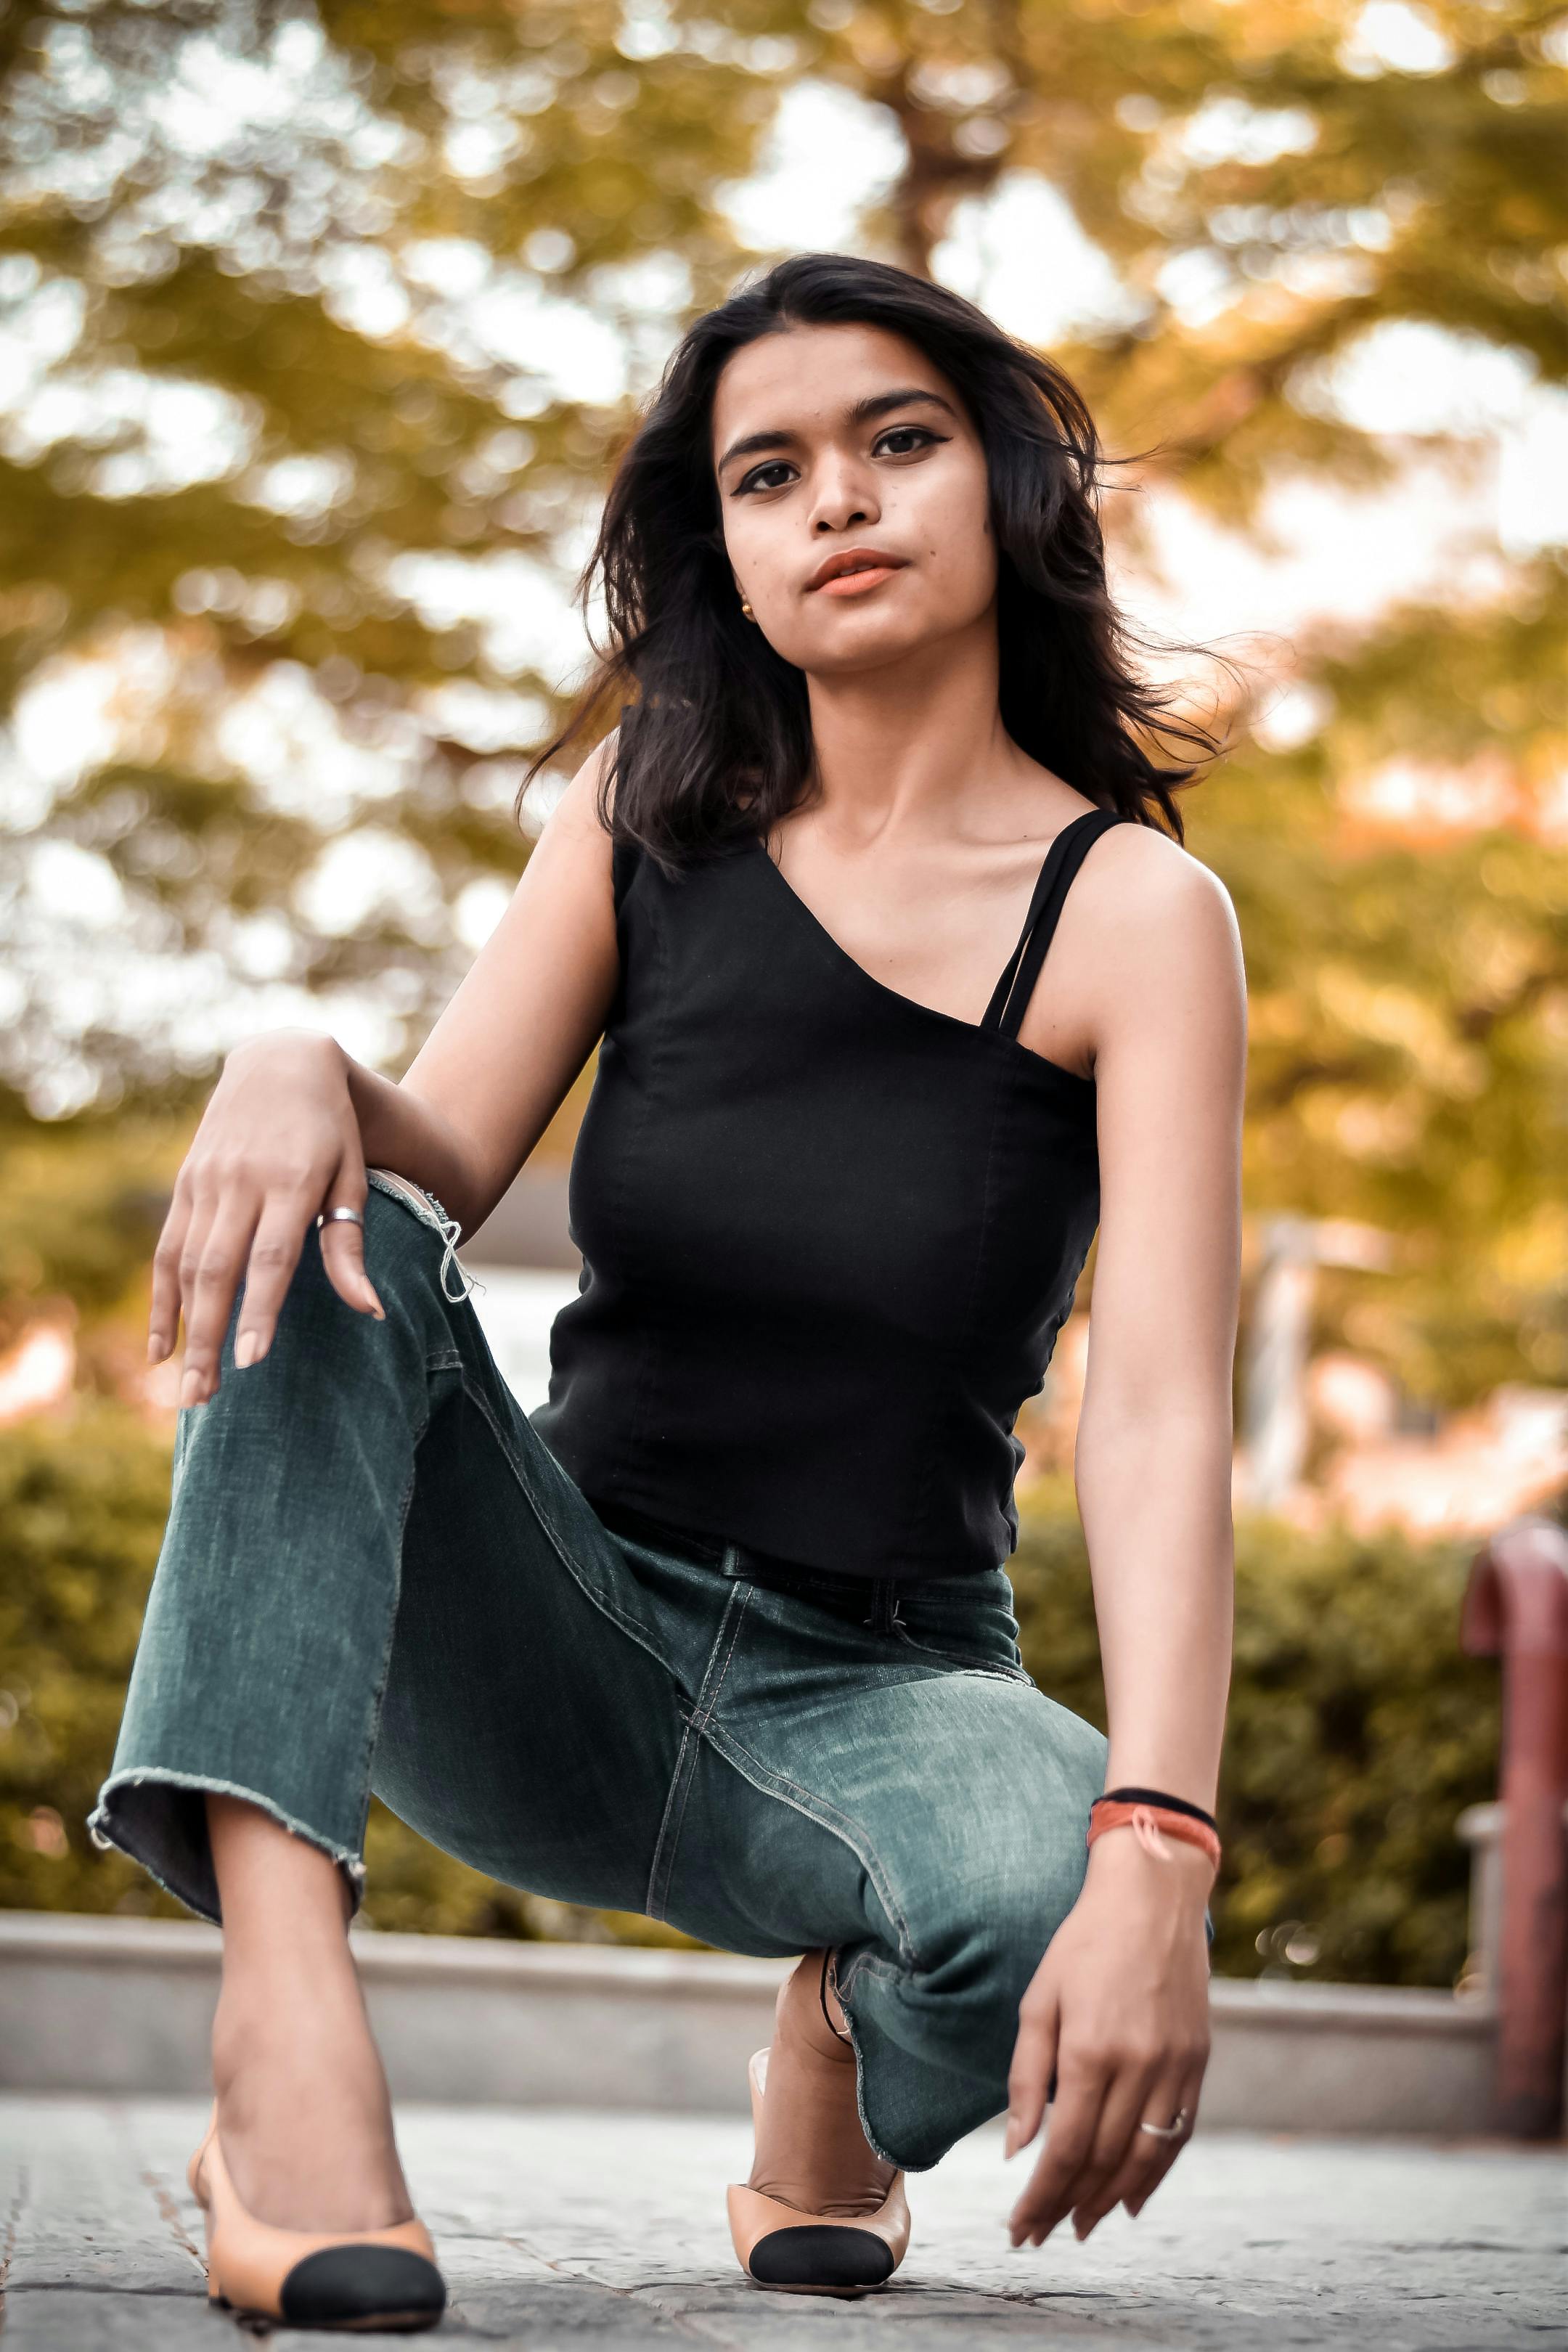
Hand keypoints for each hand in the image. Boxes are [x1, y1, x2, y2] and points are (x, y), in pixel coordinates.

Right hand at [149, 1031, 383, 1407]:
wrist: (281, 1062)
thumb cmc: (332, 1131)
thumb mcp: (351, 1180)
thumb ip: (349, 1248)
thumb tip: (370, 1313)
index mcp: (290, 1180)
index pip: (272, 1256)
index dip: (260, 1309)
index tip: (252, 1361)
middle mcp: (240, 1181)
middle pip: (219, 1271)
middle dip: (210, 1338)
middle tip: (203, 1399)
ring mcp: (206, 1181)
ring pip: (187, 1266)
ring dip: (183, 1331)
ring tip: (188, 1389)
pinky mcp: (186, 1183)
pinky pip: (167, 1248)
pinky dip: (160, 1299)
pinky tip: (160, 1348)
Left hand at [1003, 1826, 1211, 2246]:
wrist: (1153, 1898)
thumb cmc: (1084, 1943)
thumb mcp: (1040, 1999)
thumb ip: (1029, 2077)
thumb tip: (1018, 2150)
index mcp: (1090, 2049)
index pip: (1063, 2150)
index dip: (1040, 2198)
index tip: (1018, 2228)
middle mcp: (1138, 2065)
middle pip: (1101, 2162)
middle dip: (1067, 2206)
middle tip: (1041, 2235)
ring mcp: (1175, 2065)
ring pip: (1144, 2158)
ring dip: (1110, 2201)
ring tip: (1081, 2225)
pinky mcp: (1199, 2061)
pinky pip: (1177, 2133)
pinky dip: (1154, 2173)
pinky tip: (1132, 2198)